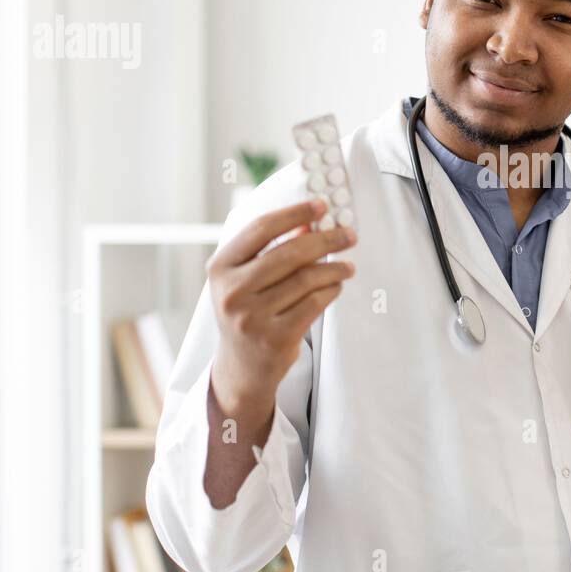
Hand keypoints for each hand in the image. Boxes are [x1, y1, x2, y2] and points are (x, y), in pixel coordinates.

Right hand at [206, 198, 356, 414]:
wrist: (241, 366)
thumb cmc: (249, 311)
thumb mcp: (248, 278)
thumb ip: (274, 250)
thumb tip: (311, 223)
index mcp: (221, 268)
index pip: (261, 229)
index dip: (295, 213)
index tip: (322, 205)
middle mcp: (232, 291)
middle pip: (290, 252)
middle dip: (326, 239)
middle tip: (349, 234)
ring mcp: (253, 317)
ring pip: (307, 279)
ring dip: (335, 268)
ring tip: (348, 266)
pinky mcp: (275, 338)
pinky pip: (315, 303)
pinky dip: (331, 290)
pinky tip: (336, 286)